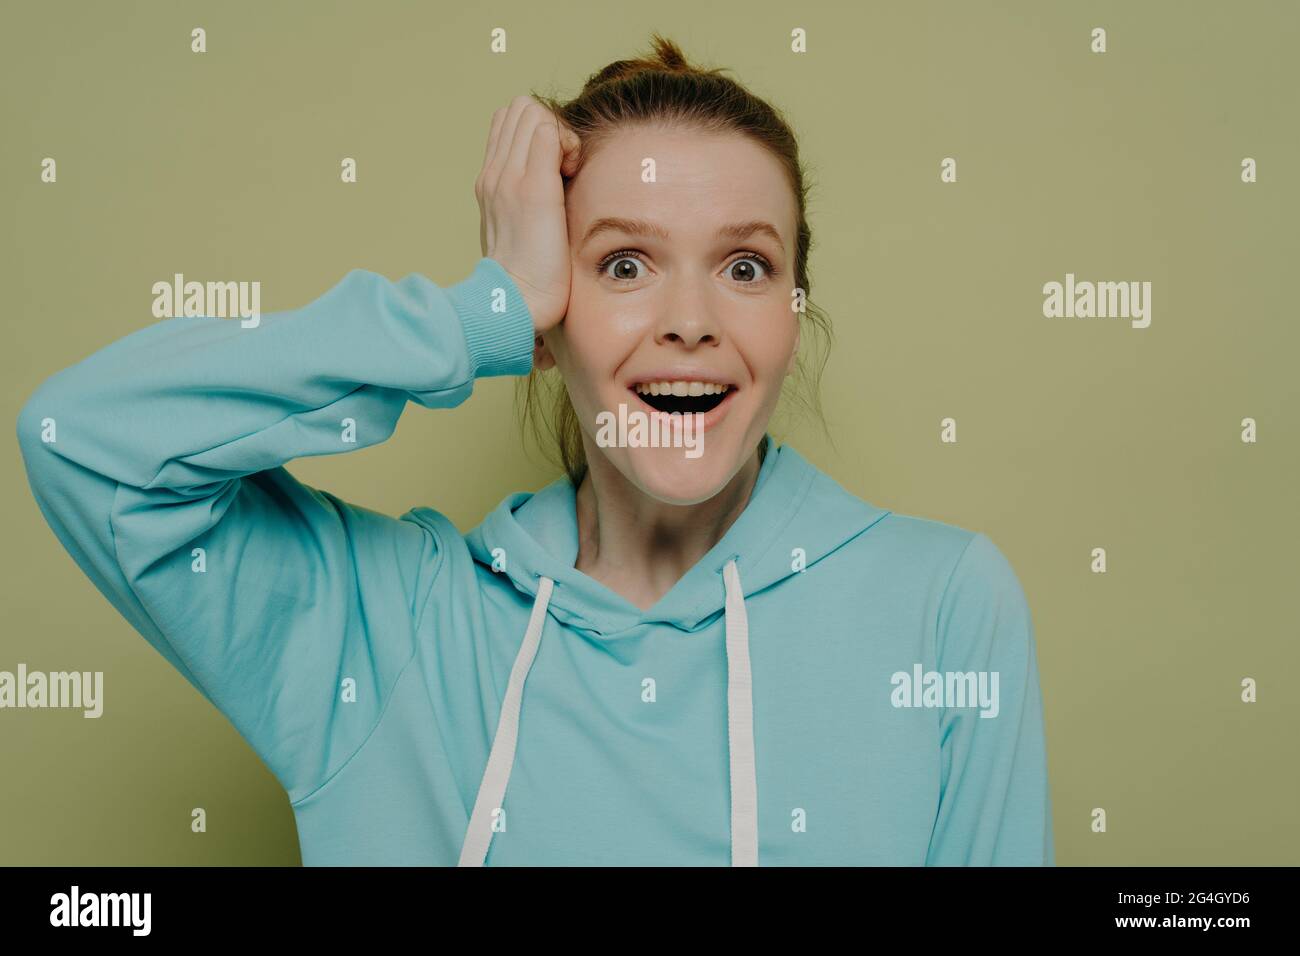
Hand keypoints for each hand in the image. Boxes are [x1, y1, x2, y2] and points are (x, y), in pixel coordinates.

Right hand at [475, 95, 581, 334]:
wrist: (513, 302)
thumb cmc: (529, 276)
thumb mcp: (521, 230)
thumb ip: (529, 201)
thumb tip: (557, 185)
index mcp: (491, 182)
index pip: (509, 121)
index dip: (537, 131)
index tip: (555, 166)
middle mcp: (494, 173)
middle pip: (519, 107)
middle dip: (549, 124)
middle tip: (564, 164)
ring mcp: (509, 178)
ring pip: (531, 110)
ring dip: (558, 131)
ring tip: (567, 170)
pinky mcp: (532, 189)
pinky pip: (547, 130)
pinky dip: (566, 142)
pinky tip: (572, 174)